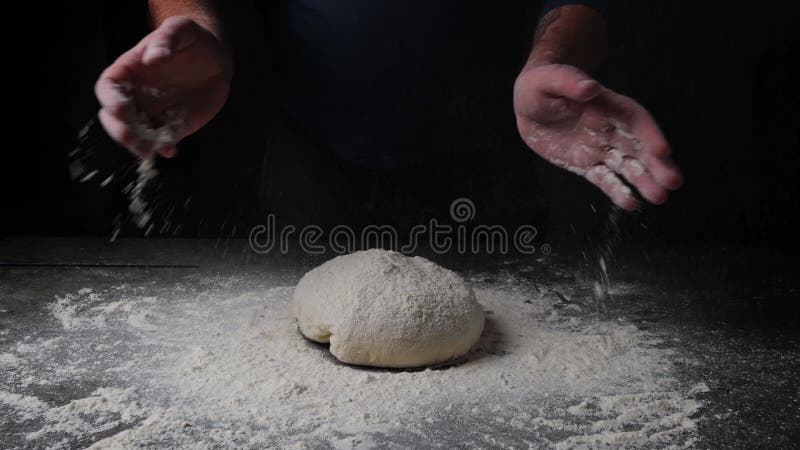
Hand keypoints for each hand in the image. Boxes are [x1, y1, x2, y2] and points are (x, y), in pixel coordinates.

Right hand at [95, 16, 230, 158]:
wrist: (215, 58)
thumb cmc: (191, 39)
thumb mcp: (180, 29)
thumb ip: (165, 40)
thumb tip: (152, 58)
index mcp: (129, 71)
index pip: (108, 87)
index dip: (110, 99)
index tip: (122, 108)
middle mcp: (136, 95)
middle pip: (114, 117)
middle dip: (120, 130)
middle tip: (132, 138)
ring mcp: (154, 112)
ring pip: (137, 134)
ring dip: (140, 145)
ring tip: (151, 151)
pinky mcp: (174, 125)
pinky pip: (164, 141)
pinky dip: (164, 148)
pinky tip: (171, 150)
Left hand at [514, 63, 682, 209]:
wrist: (529, 104)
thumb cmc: (541, 85)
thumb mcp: (549, 80)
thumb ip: (569, 83)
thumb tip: (589, 86)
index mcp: (606, 104)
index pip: (634, 119)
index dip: (649, 134)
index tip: (663, 151)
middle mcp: (609, 127)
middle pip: (638, 146)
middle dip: (656, 164)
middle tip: (673, 182)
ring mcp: (599, 147)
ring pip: (626, 165)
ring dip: (644, 181)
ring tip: (660, 198)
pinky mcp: (586, 163)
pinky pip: (604, 178)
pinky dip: (617, 191)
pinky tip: (631, 204)